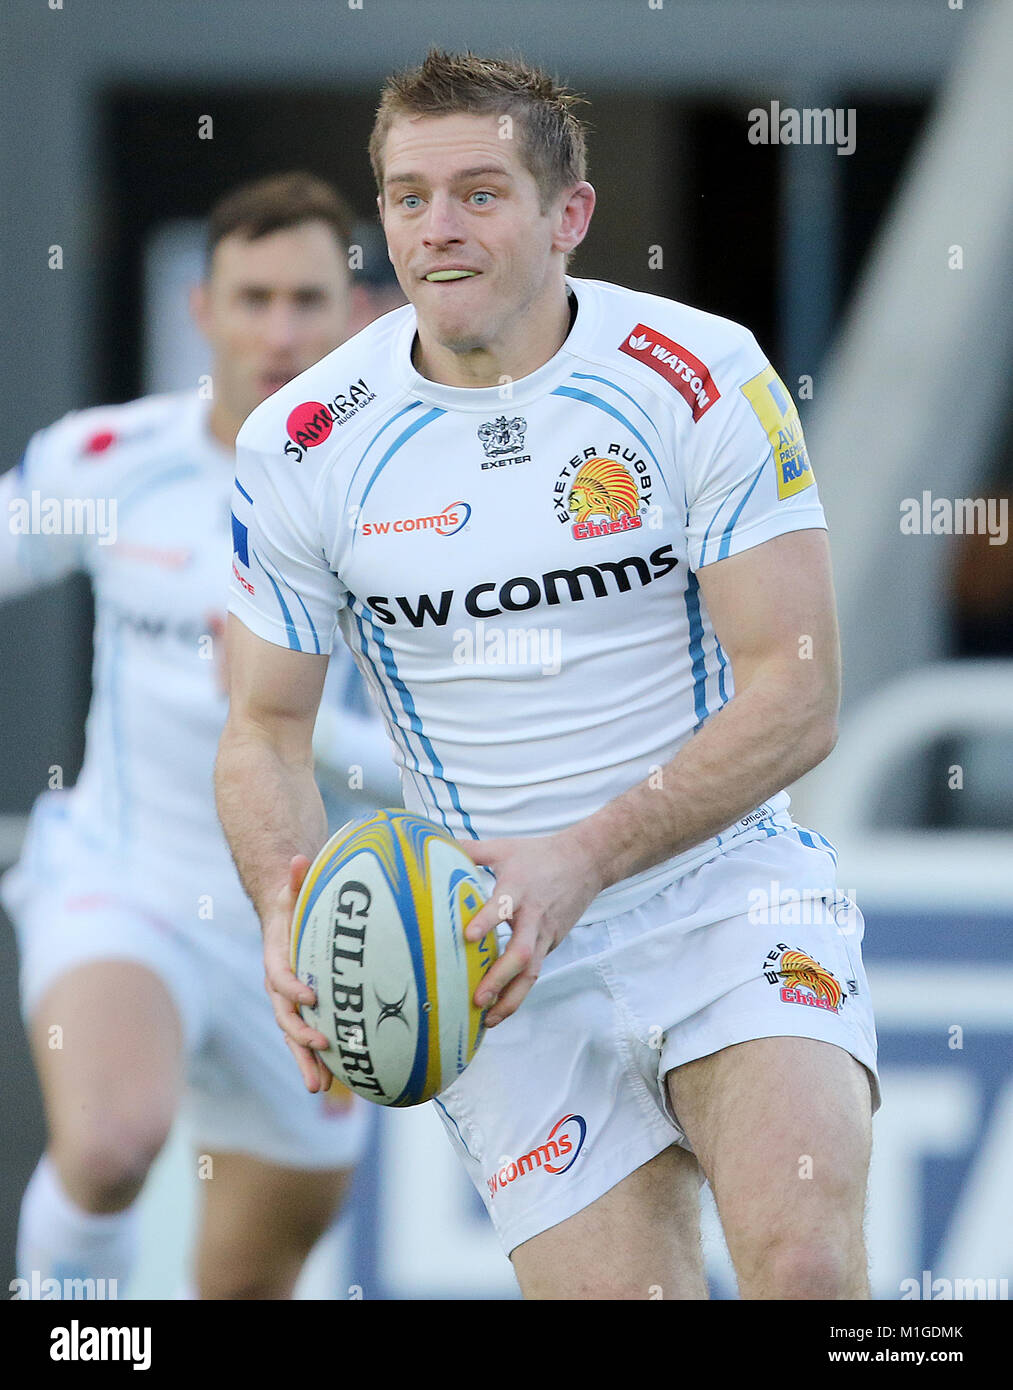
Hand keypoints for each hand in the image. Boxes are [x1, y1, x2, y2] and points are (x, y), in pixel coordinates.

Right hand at [262, 854, 335, 1093]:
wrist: (284, 916)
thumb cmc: (294, 902)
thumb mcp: (295, 887)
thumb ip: (297, 877)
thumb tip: (298, 859)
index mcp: (277, 957)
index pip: (280, 976)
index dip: (293, 988)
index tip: (311, 997)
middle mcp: (279, 984)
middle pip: (284, 1016)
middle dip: (299, 1037)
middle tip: (320, 1050)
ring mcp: (290, 1001)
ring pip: (293, 1036)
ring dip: (305, 1061)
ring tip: (319, 1087)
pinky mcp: (304, 1010)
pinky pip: (307, 1037)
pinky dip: (319, 1059)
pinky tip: (337, 1081)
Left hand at [457, 830, 603, 1026]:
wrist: (587, 862)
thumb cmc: (539, 855)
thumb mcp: (504, 848)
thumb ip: (470, 850)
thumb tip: (434, 845)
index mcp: (518, 888)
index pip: (503, 906)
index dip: (487, 921)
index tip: (467, 936)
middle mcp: (533, 916)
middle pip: (521, 954)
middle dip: (499, 979)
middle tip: (477, 999)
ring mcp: (545, 934)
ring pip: (532, 973)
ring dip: (510, 999)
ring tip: (487, 1020)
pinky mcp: (551, 944)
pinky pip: (534, 972)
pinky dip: (517, 993)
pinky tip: (498, 1010)